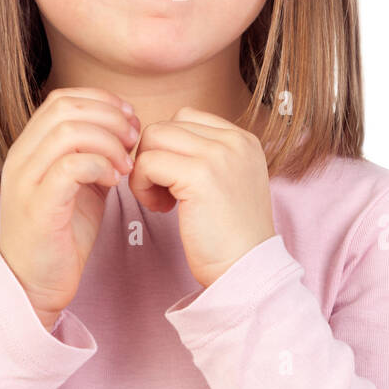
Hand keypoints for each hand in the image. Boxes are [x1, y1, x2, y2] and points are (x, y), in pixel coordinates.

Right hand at [0, 87, 139, 328]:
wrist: (35, 283)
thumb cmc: (62, 234)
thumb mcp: (80, 183)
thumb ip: (94, 154)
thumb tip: (126, 128)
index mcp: (29, 147)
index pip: (62, 99)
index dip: (101, 101)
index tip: (129, 118)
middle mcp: (21, 158)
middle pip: (65, 108)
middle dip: (108, 117)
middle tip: (134, 138)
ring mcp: (26, 181)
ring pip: (68, 133)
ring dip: (108, 142)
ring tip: (127, 164)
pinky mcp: (38, 206)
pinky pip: (70, 166)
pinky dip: (100, 166)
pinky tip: (114, 181)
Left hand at [128, 107, 276, 288]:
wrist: (247, 270)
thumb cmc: (229, 236)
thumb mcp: (226, 182)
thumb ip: (203, 156)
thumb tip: (156, 141)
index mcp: (243, 139)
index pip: (185, 117)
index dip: (167, 147)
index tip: (172, 180)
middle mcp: (234, 140)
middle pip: (166, 126)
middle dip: (152, 157)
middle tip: (161, 192)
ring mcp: (219, 155)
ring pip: (153, 138)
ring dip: (144, 169)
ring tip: (160, 200)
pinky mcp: (199, 175)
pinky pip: (147, 163)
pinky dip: (142, 186)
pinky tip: (161, 209)